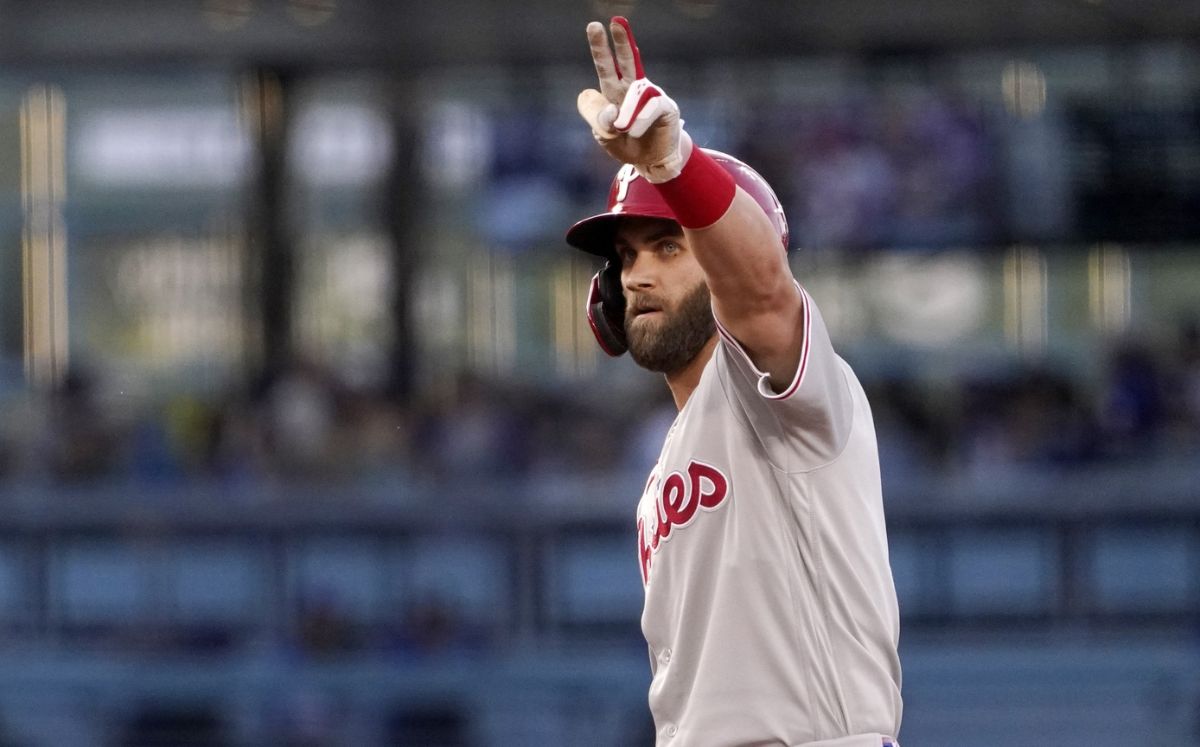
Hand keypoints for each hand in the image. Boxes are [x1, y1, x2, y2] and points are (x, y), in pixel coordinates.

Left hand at [576, 16, 688, 182]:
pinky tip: (634, 131)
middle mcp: (633, 88)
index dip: (600, 48)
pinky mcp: (665, 106)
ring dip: (626, 112)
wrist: (652, 162)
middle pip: (625, 60)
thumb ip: (600, 122)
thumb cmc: (627, 145)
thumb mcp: (604, 136)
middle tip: (612, 21)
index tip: (595, 27)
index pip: (606, 66)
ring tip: (624, 130)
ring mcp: (650, 95)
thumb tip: (610, 109)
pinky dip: (639, 121)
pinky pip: (650, 107)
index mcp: (614, 91)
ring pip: (635, 91)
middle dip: (620, 40)